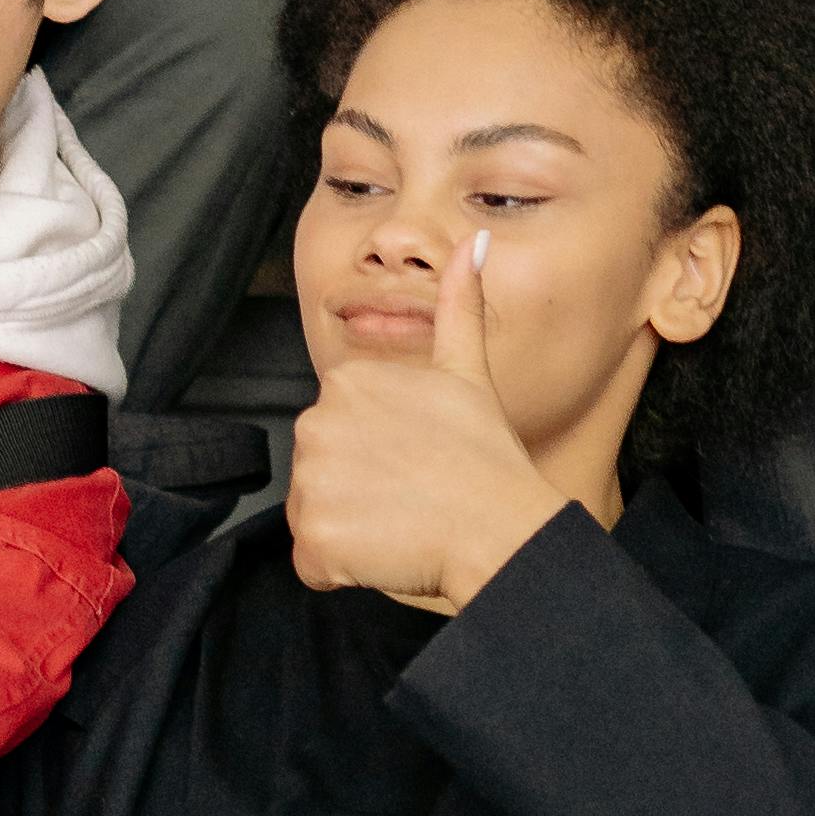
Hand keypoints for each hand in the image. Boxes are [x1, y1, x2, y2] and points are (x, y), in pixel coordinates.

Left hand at [285, 231, 563, 613]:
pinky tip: (387, 553)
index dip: (376, 458)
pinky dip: (343, 571)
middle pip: (318, 474)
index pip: (337, 434)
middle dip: (357, 495)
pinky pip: (313, 564)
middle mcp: (317, 422)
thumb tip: (472, 245)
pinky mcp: (314, 533)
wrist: (502, 527)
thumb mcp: (470, 372)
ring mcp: (312, 479)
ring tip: (402, 525)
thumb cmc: (488, 458)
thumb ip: (459, 306)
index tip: (416, 464)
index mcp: (347, 381)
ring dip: (350, 534)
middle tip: (411, 498)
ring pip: (314, 517)